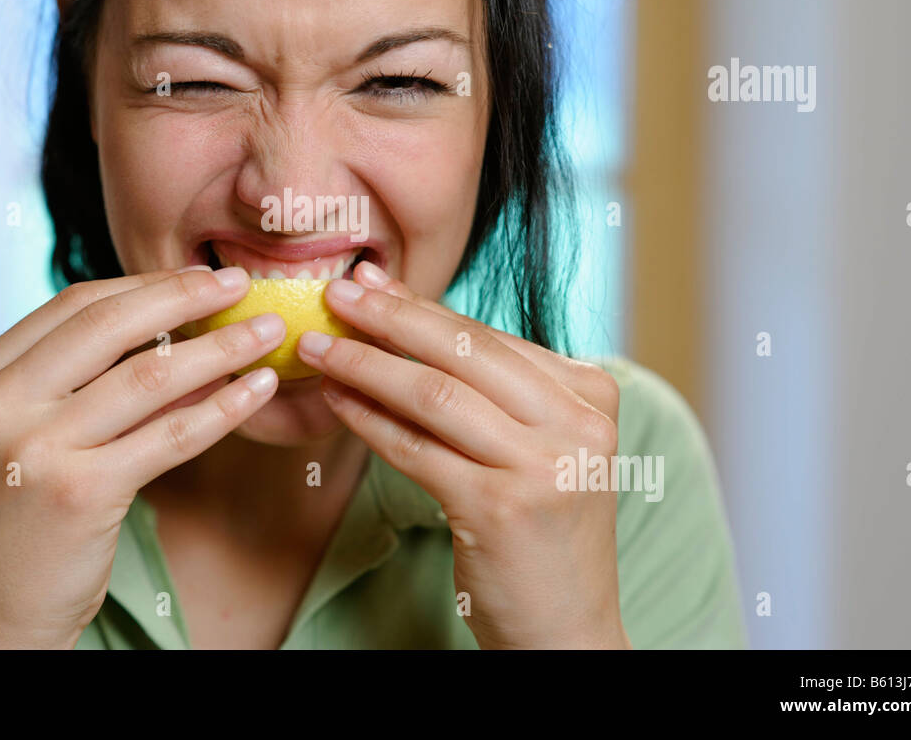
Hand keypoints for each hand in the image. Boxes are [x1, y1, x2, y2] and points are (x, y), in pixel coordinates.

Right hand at [0, 266, 283, 648]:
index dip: (145, 283)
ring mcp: (34, 447)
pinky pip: (170, 435)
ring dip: (221, 347)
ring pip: (150, 375)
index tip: (198, 274)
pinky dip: (223, 408)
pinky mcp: (80, 493)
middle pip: (110, 324)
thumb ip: (74, 382)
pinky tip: (257, 391)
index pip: (73, 305)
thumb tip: (173, 328)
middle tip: (241, 283)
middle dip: (186, 296)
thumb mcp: (20, 435)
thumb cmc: (15, 524)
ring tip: (267, 333)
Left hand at [297, 261, 630, 649]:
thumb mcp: (537, 445)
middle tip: (335, 295)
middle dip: (388, 318)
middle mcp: (578, 423)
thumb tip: (403, 311)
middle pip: (463, 350)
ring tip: (318, 347)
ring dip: (364, 365)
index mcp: (592, 394)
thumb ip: (491, 387)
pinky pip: (415, 448)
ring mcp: (543, 465)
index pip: (490, 336)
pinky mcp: (500, 506)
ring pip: (432, 392)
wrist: (566, 629)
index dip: (421, 306)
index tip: (370, 281)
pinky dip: (367, 420)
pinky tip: (335, 401)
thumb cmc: (541, 530)